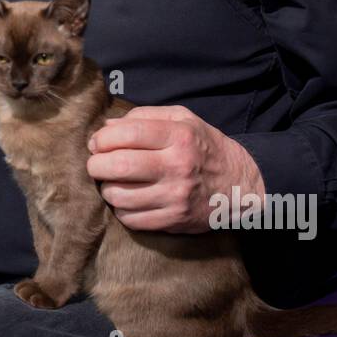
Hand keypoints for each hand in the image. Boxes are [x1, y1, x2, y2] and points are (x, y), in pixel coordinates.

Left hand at [86, 105, 265, 232]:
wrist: (241, 186)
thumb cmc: (205, 148)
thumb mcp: (184, 120)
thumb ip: (144, 116)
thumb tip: (106, 128)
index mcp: (179, 136)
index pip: (127, 133)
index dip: (102, 138)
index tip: (97, 143)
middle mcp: (178, 166)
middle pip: (118, 165)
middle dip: (96, 164)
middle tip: (96, 164)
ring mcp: (175, 196)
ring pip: (119, 195)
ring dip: (107, 188)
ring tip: (113, 182)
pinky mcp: (174, 221)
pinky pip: (130, 219)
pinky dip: (122, 209)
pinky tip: (129, 200)